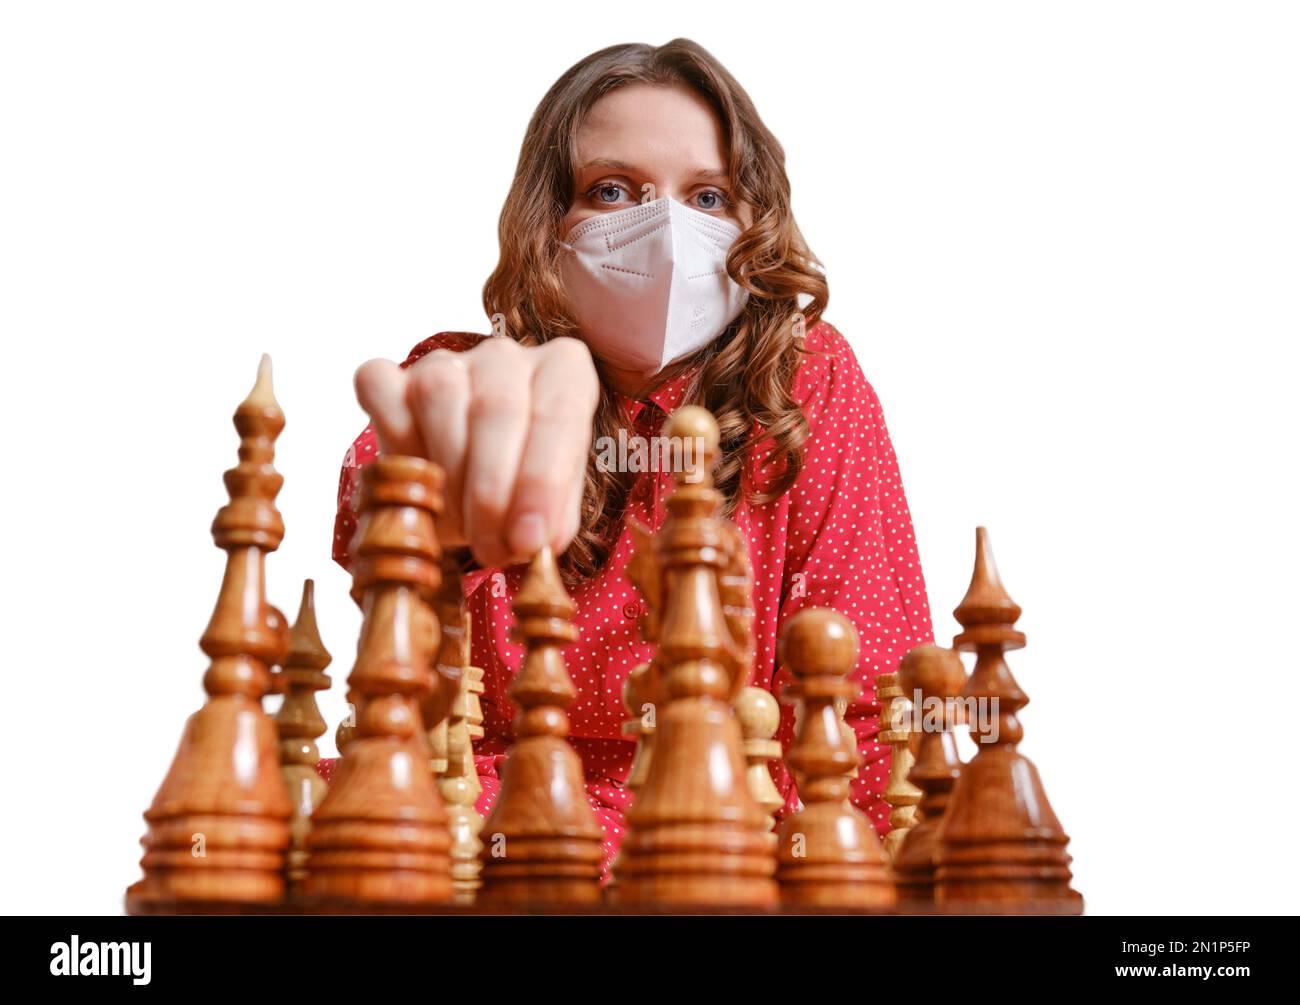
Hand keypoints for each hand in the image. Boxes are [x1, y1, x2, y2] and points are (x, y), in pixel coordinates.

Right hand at [354, 336, 598, 567]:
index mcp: (563, 370)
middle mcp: (506, 357)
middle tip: (492, 549)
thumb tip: (535, 541)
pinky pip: (383, 392)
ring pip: (440, 398)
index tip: (529, 538)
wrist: (469, 488)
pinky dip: (395, 443)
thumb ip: (551, 519)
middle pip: (497, 408)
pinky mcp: (391, 377)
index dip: (543, 482)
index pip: (559, 414)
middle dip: (491, 493)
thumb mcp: (550, 506)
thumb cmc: (520, 487)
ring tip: (461, 528)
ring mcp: (446, 362)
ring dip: (448, 477)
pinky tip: (416, 483)